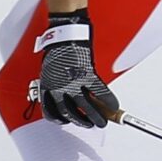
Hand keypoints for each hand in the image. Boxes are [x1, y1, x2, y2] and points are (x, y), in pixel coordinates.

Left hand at [35, 12, 119, 127]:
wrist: (66, 36)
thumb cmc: (58, 52)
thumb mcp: (50, 72)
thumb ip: (55, 86)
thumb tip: (65, 99)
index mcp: (48, 88)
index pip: (51, 112)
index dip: (59, 120)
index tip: (66, 122)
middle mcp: (60, 88)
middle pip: (70, 113)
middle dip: (81, 122)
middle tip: (91, 124)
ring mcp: (74, 83)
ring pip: (85, 107)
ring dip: (95, 117)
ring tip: (101, 122)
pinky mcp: (88, 75)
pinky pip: (101, 92)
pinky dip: (108, 100)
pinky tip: (114, 105)